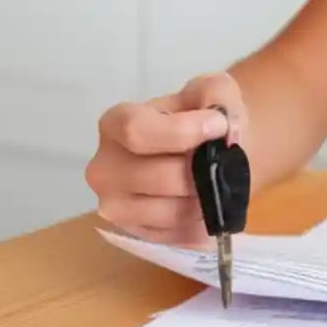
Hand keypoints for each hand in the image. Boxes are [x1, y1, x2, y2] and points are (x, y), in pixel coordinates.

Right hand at [85, 72, 248, 244]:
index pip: (137, 132)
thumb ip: (217, 94)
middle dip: (203, 170)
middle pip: (160, 177)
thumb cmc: (207, 121)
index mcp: (115, 125)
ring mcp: (117, 207)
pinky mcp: (140, 234)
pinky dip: (205, 221)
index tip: (220, 126)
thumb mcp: (214, 91)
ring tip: (217, 181)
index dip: (185, 131)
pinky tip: (212, 202)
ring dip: (207, 198)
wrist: (216, 153)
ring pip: (172, 211)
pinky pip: (180, 234)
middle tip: (222, 161)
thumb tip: (222, 122)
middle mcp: (105, 169)